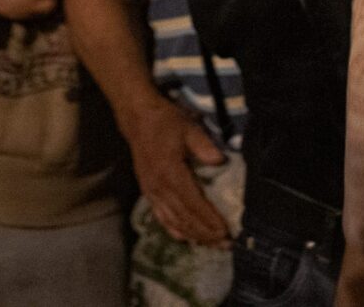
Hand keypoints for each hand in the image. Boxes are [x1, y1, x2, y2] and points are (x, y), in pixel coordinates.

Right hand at [123, 96, 230, 247]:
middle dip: (205, 234)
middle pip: (184, 218)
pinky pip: (161, 217)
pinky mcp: (147, 192)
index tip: (226, 232)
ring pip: (173, 221)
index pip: (193, 203)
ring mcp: (151, 192)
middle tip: (225, 245)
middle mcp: (159, 188)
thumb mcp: (188, 127)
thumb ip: (204, 145)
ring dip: (193, 236)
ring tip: (211, 245)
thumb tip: (220, 161)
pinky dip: (174, 231)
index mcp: (170, 173)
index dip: (209, 220)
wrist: (137, 118)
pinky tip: (186, 239)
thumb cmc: (165, 122)